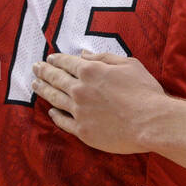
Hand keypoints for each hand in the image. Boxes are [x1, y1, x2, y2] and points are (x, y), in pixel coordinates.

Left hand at [32, 52, 166, 154]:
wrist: (151, 122)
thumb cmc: (145, 92)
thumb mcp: (129, 65)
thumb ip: (104, 58)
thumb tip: (84, 55)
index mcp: (90, 71)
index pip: (67, 63)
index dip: (56, 60)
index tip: (49, 59)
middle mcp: (79, 90)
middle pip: (56, 79)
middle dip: (44, 72)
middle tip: (35, 68)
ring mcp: (78, 111)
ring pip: (55, 99)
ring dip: (43, 90)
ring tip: (35, 85)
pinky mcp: (82, 131)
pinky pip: (63, 121)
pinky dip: (55, 115)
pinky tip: (51, 111)